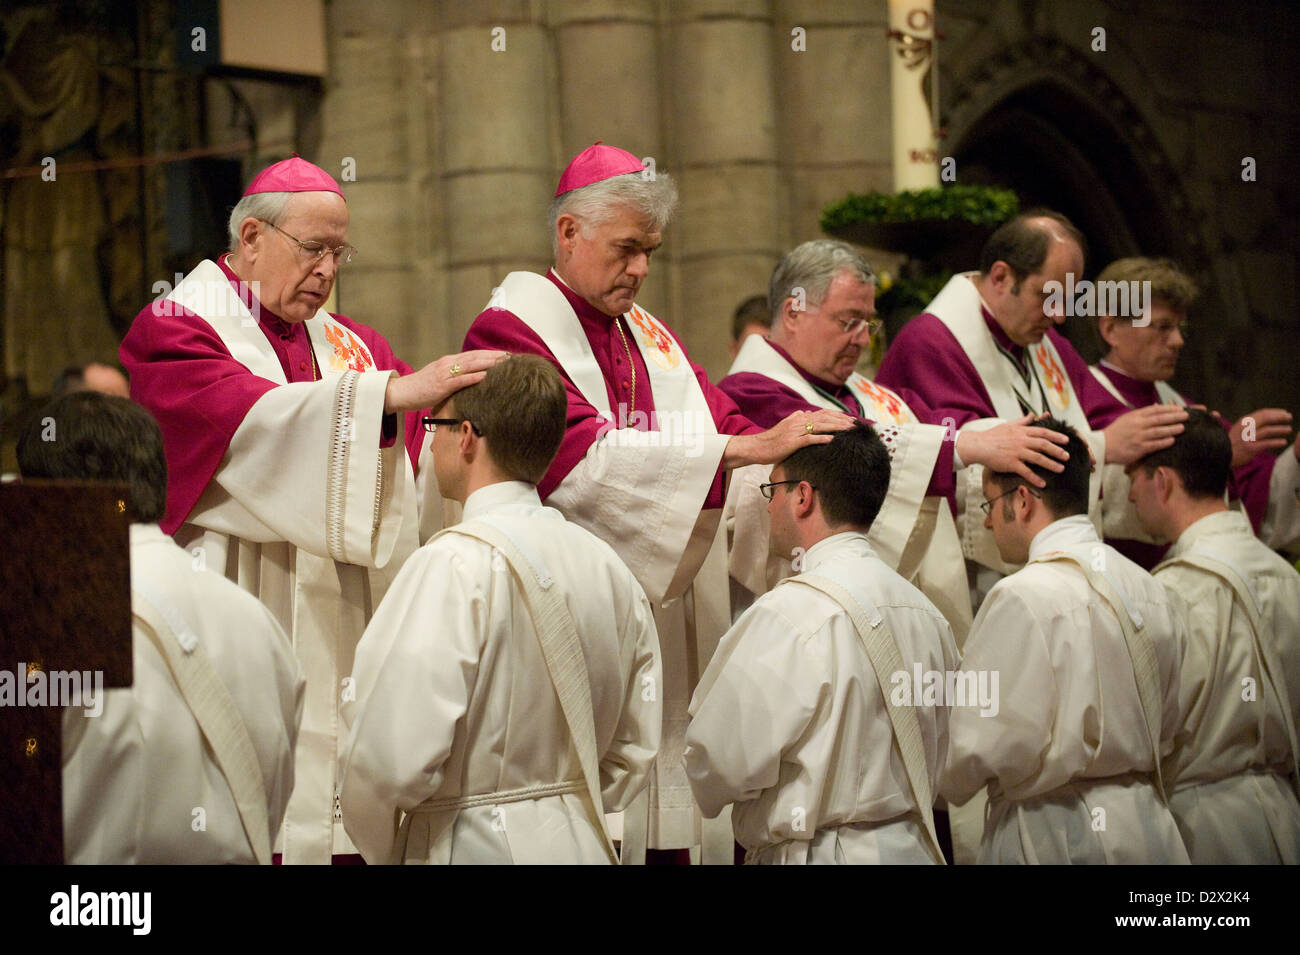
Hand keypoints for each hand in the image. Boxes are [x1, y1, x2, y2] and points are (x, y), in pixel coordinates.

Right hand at [383, 350, 508, 412]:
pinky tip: (486, 376)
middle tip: (512, 357)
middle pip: (475, 357)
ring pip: (470, 365)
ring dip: (489, 363)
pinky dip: (474, 377)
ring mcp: (444, 373)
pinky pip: (460, 379)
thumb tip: (470, 381)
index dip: (490, 354)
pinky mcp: (441, 385)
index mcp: (448, 362)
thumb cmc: (420, 389)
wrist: (400, 393)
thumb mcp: (440, 380)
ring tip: (505, 363)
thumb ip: (454, 378)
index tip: (506, 355)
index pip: (473, 355)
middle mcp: (447, 364)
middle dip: (495, 356)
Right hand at [722, 409, 854, 469]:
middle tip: (856, 424)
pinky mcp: (791, 442)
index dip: (837, 416)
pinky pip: (808, 439)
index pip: (821, 414)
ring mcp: (794, 431)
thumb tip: (806, 413)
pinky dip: (821, 438)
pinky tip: (831, 440)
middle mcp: (798, 421)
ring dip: (836, 427)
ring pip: (819, 426)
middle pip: (824, 418)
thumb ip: (796, 419)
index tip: (850, 420)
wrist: (755, 447)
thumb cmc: (770, 440)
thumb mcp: (784, 426)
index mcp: (798, 418)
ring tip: (849, 430)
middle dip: (841, 420)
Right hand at [955, 413, 1070, 486]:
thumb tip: (1034, 414)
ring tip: (1060, 469)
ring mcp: (1017, 452)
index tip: (1066, 440)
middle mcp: (1021, 441)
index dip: (1056, 436)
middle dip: (1057, 451)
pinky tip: (1043, 483)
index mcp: (1022, 431)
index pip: (1043, 432)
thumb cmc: (992, 435)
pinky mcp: (1011, 463)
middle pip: (1044, 445)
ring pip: (1038, 458)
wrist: (978, 445)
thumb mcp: (1009, 425)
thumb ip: (1023, 421)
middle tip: (1067, 456)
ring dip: (1051, 464)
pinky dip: (1035, 478)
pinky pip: (1026, 471)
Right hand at [1102, 404, 1187, 465]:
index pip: (1155, 410)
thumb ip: (1143, 414)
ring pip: (1158, 431)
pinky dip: (1164, 442)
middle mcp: (1137, 425)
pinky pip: (1154, 444)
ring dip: (1171, 429)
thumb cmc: (1116, 433)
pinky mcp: (1138, 449)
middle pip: (1159, 419)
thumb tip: (1158, 407)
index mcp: (1135, 416)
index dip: (1168, 408)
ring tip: (1182, 427)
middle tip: (1186, 416)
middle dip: (1174, 417)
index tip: (1180, 408)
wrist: (1102, 447)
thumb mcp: (1127, 419)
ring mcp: (1138, 437)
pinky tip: (1172, 440)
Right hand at [1228, 408, 1291, 466]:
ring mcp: (1248, 438)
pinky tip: (1283, 442)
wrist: (1221, 456)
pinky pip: (1266, 444)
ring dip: (1280, 429)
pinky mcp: (1250, 448)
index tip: (1284, 413)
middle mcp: (1246, 427)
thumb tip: (1265, 416)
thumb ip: (1249, 422)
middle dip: (1280, 417)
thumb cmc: (1231, 442)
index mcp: (1243, 421)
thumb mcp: (1237, 429)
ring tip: (1289, 429)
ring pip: (1268, 430)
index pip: (1262, 413)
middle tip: (1289, 417)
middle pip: (1266, 418)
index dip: (1275, 412)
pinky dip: (1276, 442)